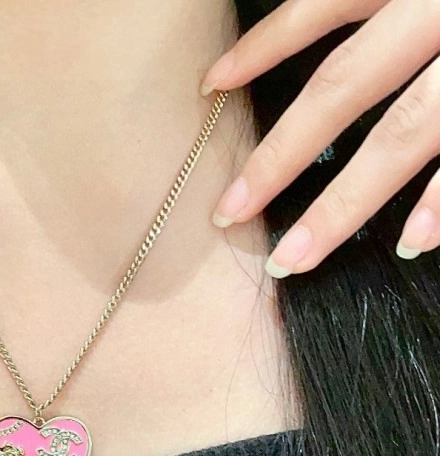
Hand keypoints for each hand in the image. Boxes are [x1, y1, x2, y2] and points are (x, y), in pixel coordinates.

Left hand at [202, 0, 439, 277]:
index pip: (321, 6)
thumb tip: (342, 29)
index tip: (210, 85)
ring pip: (399, 134)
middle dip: (280, 155)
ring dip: (341, 205)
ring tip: (292, 259)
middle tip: (228, 212)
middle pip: (341, 87)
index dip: (262, 47)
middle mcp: (434, 7)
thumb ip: (382, 2)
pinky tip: (408, 244)